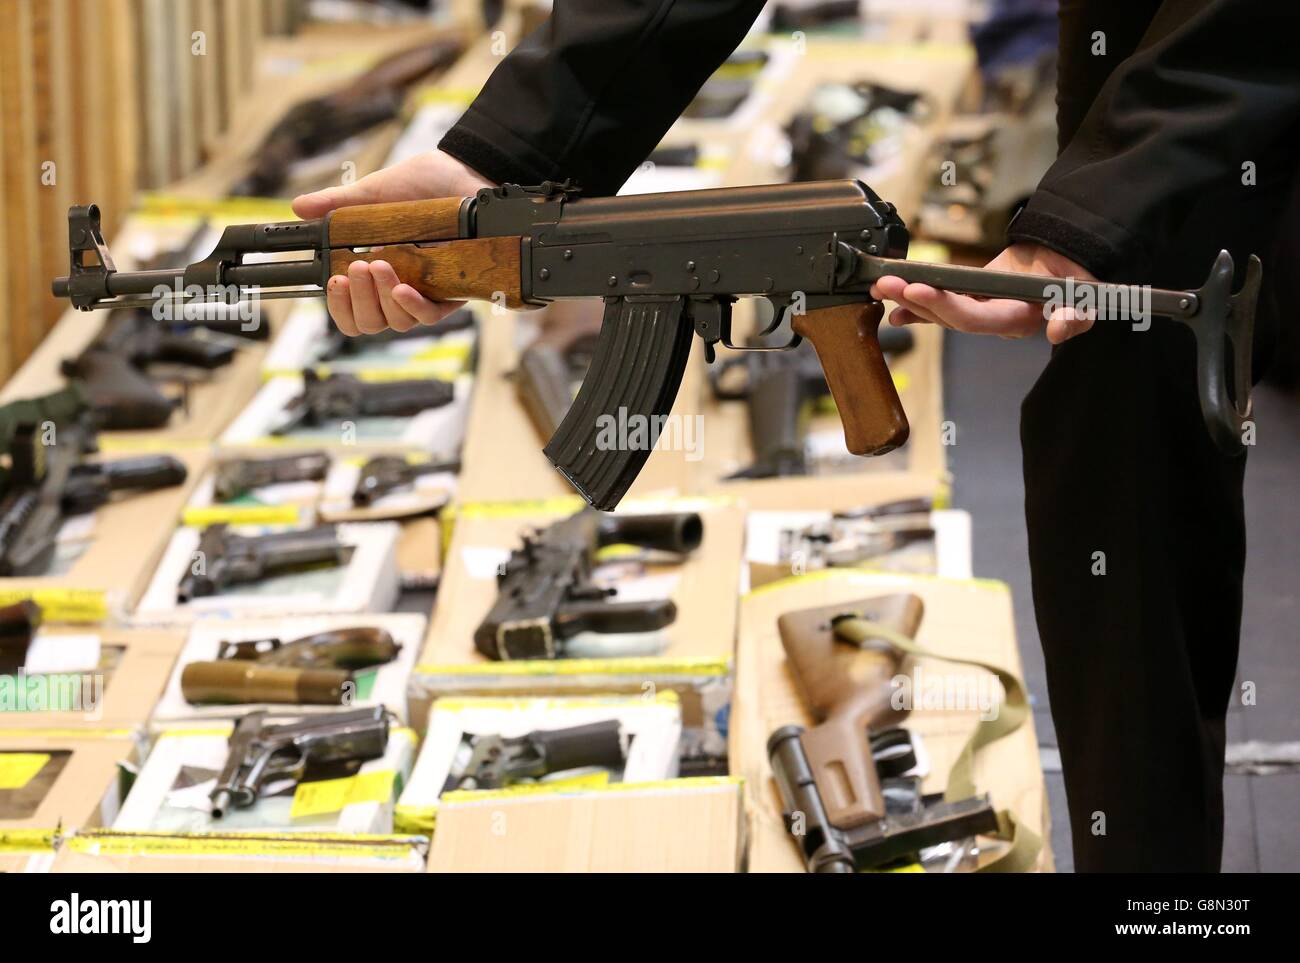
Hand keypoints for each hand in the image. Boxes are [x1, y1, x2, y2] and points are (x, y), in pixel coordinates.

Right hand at [292, 151, 494, 334]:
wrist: (460, 170)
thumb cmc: (418, 186)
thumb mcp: (372, 194)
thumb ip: (336, 204)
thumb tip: (298, 207)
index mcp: (375, 274)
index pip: (352, 312)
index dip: (339, 307)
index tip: (334, 282)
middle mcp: (399, 289)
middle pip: (372, 322)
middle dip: (359, 300)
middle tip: (357, 268)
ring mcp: (427, 292)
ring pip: (399, 321)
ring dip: (381, 298)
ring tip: (377, 265)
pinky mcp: (455, 290)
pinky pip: (432, 315)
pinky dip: (413, 305)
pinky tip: (401, 287)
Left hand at [869, 242, 1097, 343]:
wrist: (1069, 260)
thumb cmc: (1077, 279)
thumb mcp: (1086, 295)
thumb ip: (1076, 315)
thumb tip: (1059, 331)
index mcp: (1015, 320)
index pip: (972, 318)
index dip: (943, 307)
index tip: (916, 290)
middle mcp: (992, 321)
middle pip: (947, 317)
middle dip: (915, 301)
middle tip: (886, 285)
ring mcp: (980, 312)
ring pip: (939, 310)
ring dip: (908, 299)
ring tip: (881, 288)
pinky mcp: (972, 299)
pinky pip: (942, 304)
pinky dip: (916, 304)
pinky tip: (892, 304)